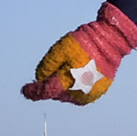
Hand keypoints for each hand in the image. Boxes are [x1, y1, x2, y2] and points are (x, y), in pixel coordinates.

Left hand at [21, 2, 136, 104]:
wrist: (111, 41)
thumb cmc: (85, 43)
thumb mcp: (60, 48)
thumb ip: (48, 65)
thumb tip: (41, 78)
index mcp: (70, 81)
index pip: (47, 90)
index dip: (34, 91)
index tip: (25, 91)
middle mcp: (80, 92)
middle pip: (58, 93)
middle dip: (52, 83)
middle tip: (55, 68)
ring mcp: (91, 94)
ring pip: (69, 94)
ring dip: (64, 86)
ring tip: (70, 67)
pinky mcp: (98, 92)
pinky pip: (80, 92)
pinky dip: (75, 85)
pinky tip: (77, 72)